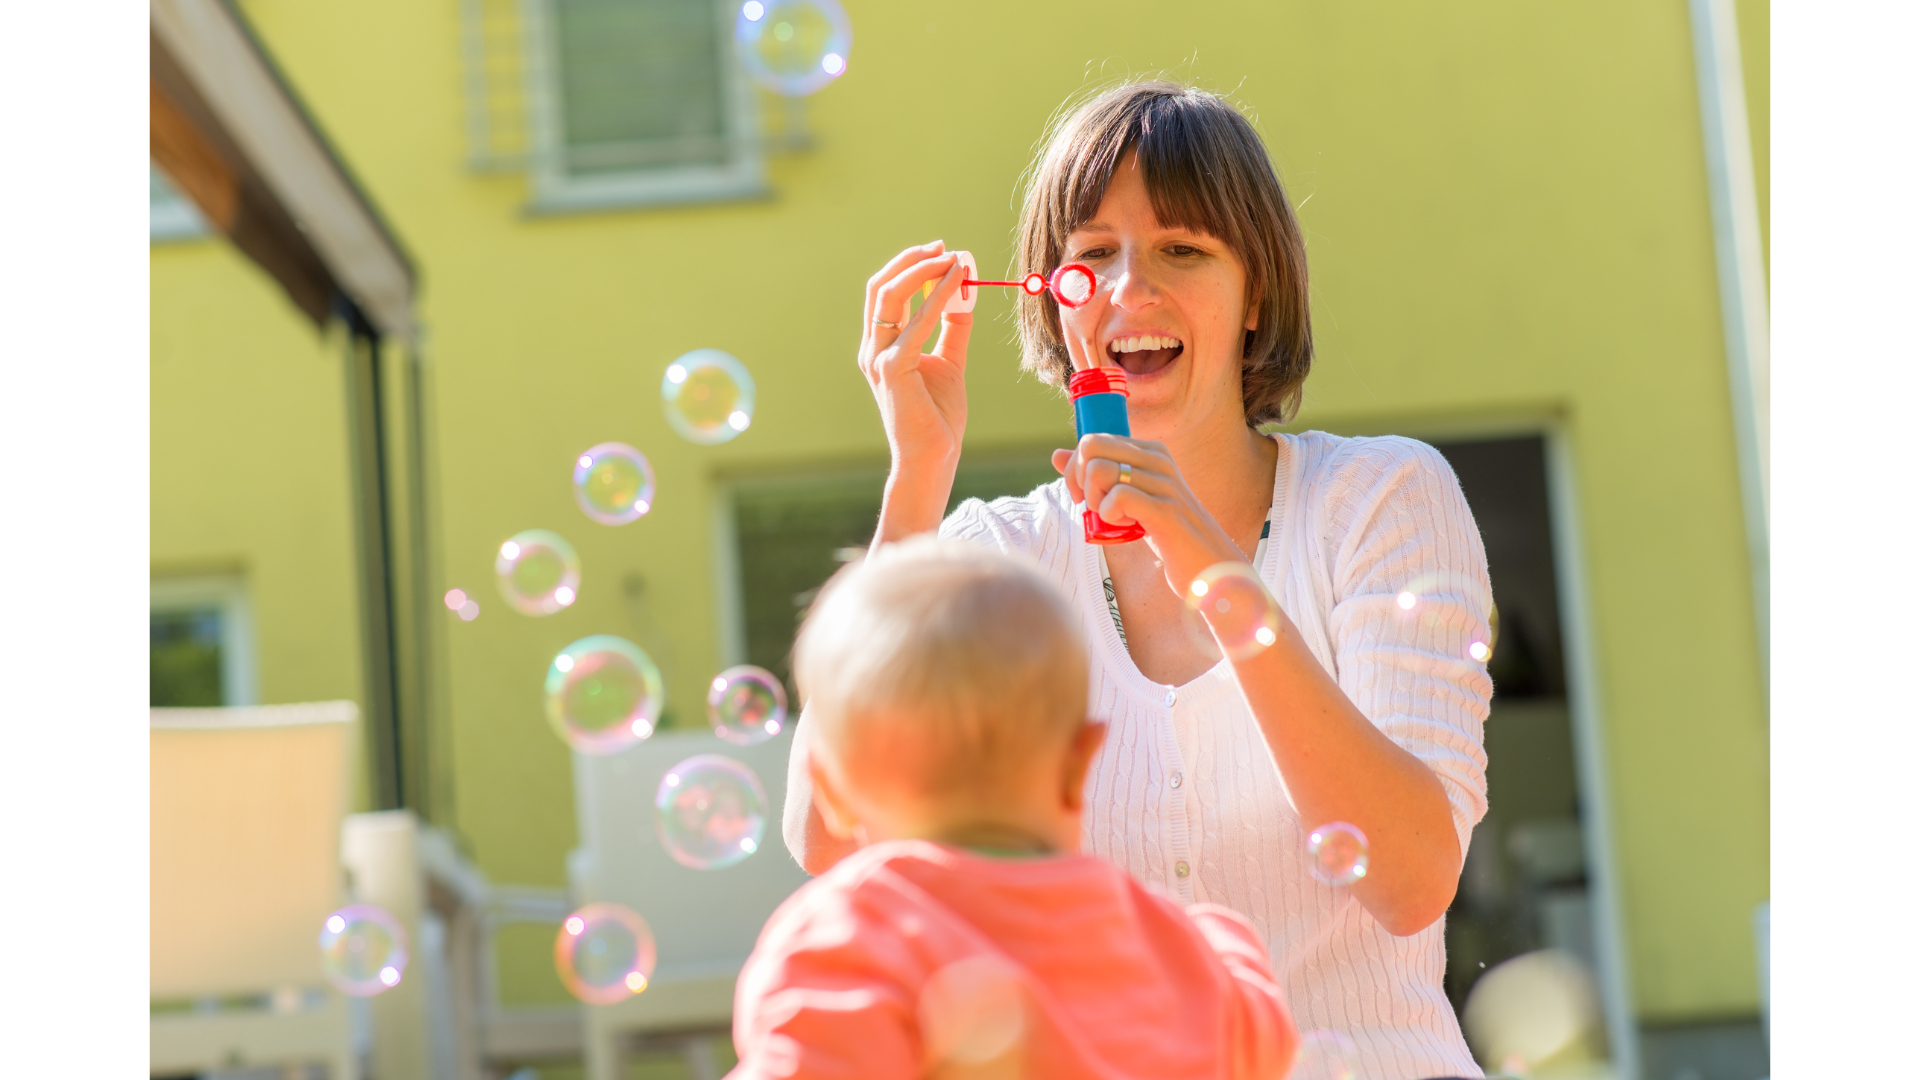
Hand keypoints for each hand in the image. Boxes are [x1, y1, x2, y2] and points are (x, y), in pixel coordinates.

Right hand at [860, 242, 971, 472]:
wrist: (932, 458)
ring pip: (890, 295)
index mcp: (881, 347)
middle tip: (944, 246)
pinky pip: (917, 322)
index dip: (911, 267)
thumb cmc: (938, 417)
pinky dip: (938, 296)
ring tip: (952, 258)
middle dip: (912, 260)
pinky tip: (958, 281)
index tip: (943, 252)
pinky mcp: (893, 369)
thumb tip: (964, 291)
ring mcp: (879, 358)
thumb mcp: (949, 363)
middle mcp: (873, 349)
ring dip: (923, 270)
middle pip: (881, 287)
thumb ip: (953, 328)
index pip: (885, 294)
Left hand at [1052, 434, 1246, 596]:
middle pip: (1091, 448)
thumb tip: (1056, 455)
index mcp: (1150, 451)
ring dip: (1095, 501)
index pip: (1092, 440)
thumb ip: (1095, 475)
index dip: (1075, 470)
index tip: (1084, 497)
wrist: (1209, 567)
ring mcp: (1164, 483)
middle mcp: (1158, 459)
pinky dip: (1110, 516)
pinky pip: (1117, 498)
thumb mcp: (1130, 498)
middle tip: (1095, 507)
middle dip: (1080, 481)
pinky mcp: (1165, 510)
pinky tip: (1124, 527)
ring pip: (1100, 470)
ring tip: (1113, 518)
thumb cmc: (1167, 534)